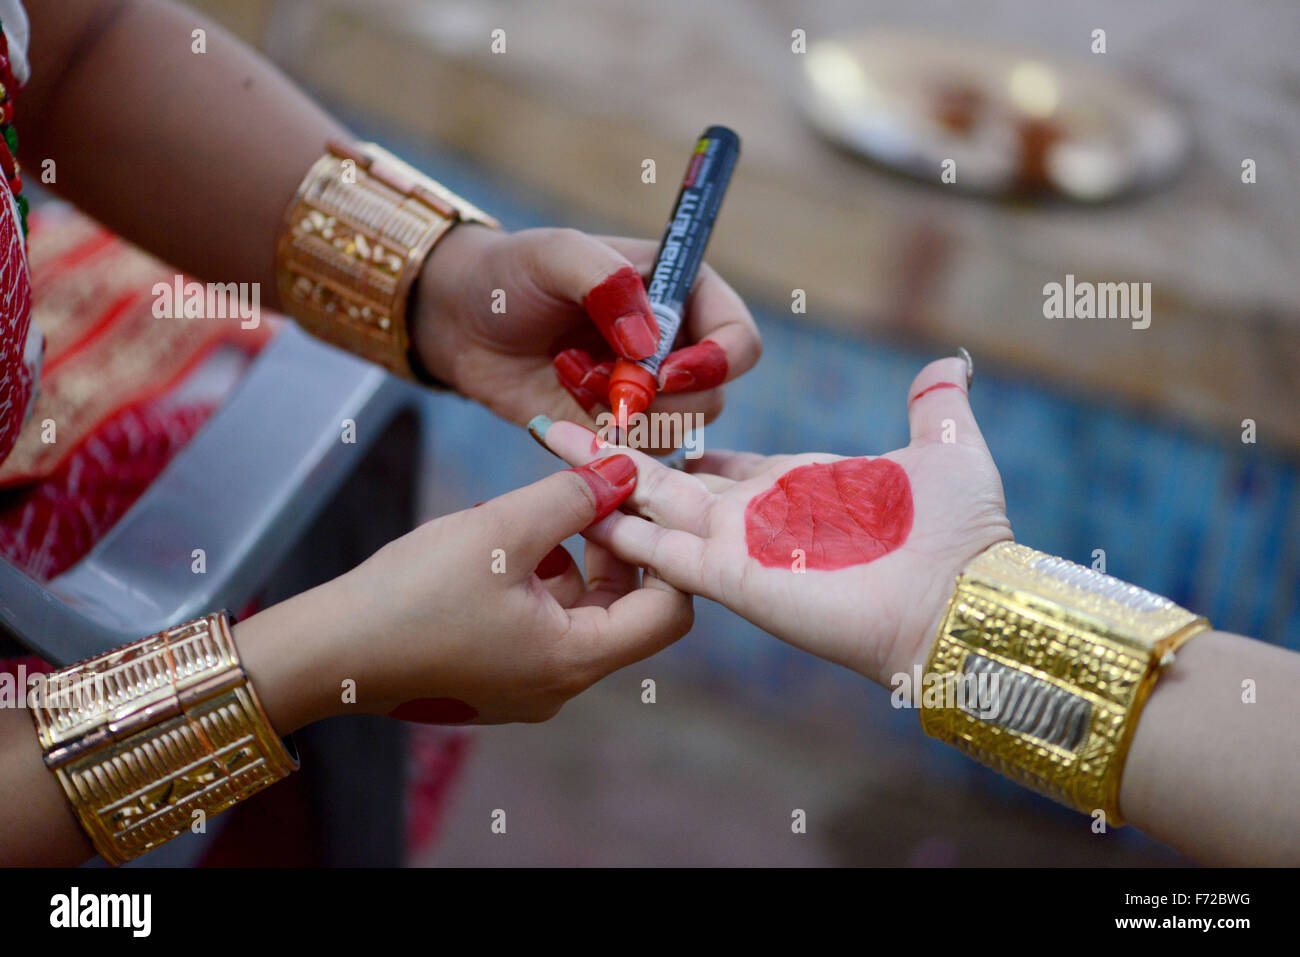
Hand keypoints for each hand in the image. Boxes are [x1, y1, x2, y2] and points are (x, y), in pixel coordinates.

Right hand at [246, 454, 692, 727]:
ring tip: (533, 517)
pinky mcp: (498, 678)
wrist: (329, 652)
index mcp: (575, 659)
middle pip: (627, 612)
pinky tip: (501, 547)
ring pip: (583, 614)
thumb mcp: (501, 528)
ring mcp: (528, 687)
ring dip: (574, 560)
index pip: (669, 612)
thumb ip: (573, 496)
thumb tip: (624, 470)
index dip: (664, 554)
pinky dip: (539, 582)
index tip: (639, 504)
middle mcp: (562, 685)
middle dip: (615, 549)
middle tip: (588, 496)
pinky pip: (544, 625)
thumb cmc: (412, 594)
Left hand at [411, 224, 760, 430]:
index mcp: (685, 295)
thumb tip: (649, 345)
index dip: (715, 365)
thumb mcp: (557, 253)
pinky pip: (631, 454)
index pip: (739, 342)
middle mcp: (679, 348)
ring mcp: (648, 393)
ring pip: (673, 432)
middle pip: (710, 398)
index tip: (665, 372)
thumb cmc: (513, 273)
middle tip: (593, 372)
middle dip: (650, 395)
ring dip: (618, 414)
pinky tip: (562, 397)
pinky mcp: (614, 429)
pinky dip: (597, 436)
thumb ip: (608, 282)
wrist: (461, 320)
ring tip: (568, 372)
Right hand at [532, 356, 1011, 686]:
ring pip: (653, 505)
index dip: (684, 448)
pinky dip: (615, 526)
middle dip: (623, 454)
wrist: (958, 601)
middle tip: (565, 423)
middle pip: (674, 481)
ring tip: (547, 440)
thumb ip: (934, 406)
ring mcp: (740, 543)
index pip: (725, 465)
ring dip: (603, 477)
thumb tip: (947, 364)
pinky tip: (574, 502)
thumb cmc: (960, 533)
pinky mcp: (728, 572)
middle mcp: (759, 513)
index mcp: (798, 482)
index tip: (645, 425)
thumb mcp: (947, 449)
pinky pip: (656, 548)